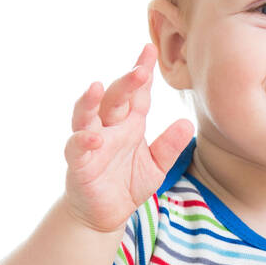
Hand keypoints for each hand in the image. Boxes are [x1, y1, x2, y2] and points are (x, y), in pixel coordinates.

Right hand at [63, 42, 194, 232]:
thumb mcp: (156, 167)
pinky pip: (77, 147)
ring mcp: (91, 143)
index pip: (137, 94)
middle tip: (140, 70)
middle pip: (114, 98)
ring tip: (97, 87)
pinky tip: (95, 137)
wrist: (105, 214)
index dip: (142, 72)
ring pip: (86, 115)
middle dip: (125, 83)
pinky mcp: (78, 163)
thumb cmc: (127, 184)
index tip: (150, 49)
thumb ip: (169, 147)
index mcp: (129, 124)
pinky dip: (84, 140)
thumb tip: (188, 123)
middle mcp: (109, 127)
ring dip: (90, 101)